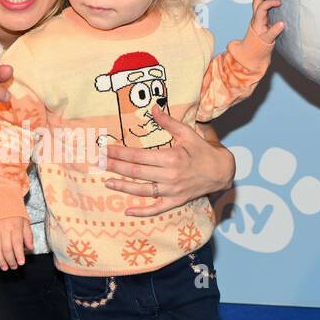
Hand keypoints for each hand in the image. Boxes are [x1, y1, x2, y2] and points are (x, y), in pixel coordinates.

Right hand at [0, 215, 32, 269]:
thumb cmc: (14, 211)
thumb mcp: (25, 220)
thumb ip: (28, 235)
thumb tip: (30, 248)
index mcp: (15, 226)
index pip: (17, 244)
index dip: (19, 255)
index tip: (21, 263)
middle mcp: (4, 228)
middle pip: (6, 249)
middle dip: (10, 260)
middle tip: (14, 267)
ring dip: (0, 260)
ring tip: (5, 267)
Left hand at [102, 107, 234, 216]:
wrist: (221, 172)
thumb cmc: (203, 151)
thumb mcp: (187, 133)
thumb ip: (169, 122)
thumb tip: (154, 108)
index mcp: (171, 157)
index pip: (138, 156)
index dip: (119, 153)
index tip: (105, 149)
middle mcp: (169, 176)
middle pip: (136, 172)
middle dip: (115, 167)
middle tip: (98, 163)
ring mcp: (171, 191)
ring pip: (142, 190)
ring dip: (123, 187)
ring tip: (107, 182)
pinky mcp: (175, 201)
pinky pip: (156, 209)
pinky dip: (142, 211)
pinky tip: (127, 211)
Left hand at [248, 0, 285, 48]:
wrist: (251, 52)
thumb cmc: (260, 47)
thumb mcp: (268, 40)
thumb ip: (274, 32)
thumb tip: (282, 23)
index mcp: (257, 22)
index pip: (262, 8)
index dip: (270, 3)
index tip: (280, 2)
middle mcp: (256, 17)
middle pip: (256, 1)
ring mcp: (257, 17)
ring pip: (257, 1)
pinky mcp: (260, 18)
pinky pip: (260, 4)